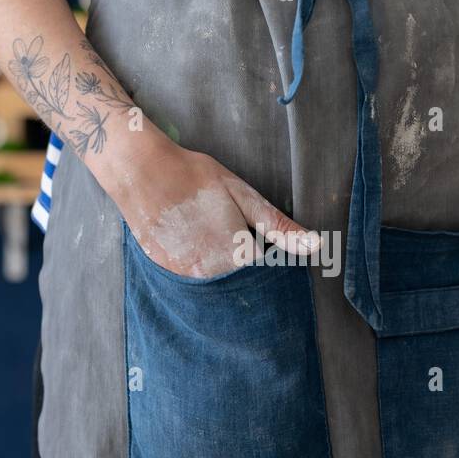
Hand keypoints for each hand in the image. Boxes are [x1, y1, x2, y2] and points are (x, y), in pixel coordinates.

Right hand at [107, 130, 318, 277]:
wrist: (141, 173)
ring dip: (218, 269)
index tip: (248, 234)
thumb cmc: (196, 179)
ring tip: (203, 233)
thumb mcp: (244, 196)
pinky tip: (189, 242)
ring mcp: (188, 280)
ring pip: (216, 285)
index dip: (263, 255)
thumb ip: (279, 226)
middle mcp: (214, 277)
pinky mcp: (167, 277)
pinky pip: (192, 282)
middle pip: (240, 282)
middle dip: (240, 265)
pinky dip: (196, 269)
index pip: (264, 273)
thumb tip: (316, 246)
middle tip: (221, 229)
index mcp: (239, 257)